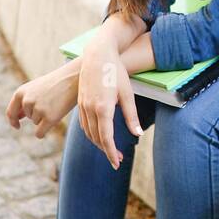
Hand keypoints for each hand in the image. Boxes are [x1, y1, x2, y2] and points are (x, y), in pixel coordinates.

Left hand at [6, 61, 80, 138]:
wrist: (73, 79)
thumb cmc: (54, 84)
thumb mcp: (35, 89)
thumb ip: (24, 102)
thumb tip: (16, 120)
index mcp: (20, 92)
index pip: (11, 112)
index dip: (13, 120)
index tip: (17, 126)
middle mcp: (27, 101)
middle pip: (28, 117)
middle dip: (38, 113)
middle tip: (51, 101)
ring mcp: (38, 110)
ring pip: (36, 123)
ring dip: (45, 118)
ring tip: (56, 104)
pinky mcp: (49, 118)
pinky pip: (39, 133)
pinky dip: (43, 132)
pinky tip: (52, 122)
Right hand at [76, 34, 141, 168]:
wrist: (97, 55)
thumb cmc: (115, 72)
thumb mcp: (127, 93)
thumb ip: (131, 115)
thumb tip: (138, 134)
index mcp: (103, 108)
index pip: (106, 138)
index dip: (111, 153)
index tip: (117, 163)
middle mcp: (90, 109)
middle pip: (96, 138)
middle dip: (107, 151)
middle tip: (118, 160)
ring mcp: (83, 106)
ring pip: (88, 132)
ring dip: (98, 143)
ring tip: (110, 150)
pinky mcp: (80, 102)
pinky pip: (84, 124)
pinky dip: (91, 133)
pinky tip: (99, 136)